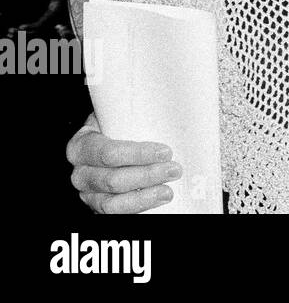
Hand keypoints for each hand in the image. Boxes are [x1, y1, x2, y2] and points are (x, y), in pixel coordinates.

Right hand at [67, 114, 181, 213]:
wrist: (105, 140)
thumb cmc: (116, 127)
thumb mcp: (118, 115)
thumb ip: (135, 113)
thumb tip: (172, 108)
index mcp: (81, 145)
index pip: (108, 153)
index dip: (138, 154)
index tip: (165, 152)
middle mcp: (80, 172)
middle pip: (114, 180)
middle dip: (148, 175)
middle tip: (174, 169)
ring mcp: (88, 193)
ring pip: (114, 202)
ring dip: (145, 197)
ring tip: (168, 190)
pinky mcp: (99, 207)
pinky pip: (117, 214)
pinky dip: (139, 207)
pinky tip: (157, 198)